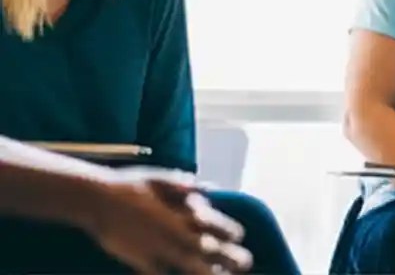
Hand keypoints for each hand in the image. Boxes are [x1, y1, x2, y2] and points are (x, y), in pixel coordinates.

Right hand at [83, 177, 251, 273]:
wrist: (98, 199)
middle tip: (245, 264)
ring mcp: (161, 248)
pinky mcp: (142, 261)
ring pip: (192, 268)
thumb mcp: (163, 179)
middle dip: (231, 259)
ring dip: (209, 274)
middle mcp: (178, 232)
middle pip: (212, 250)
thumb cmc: (131, 185)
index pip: (218, 226)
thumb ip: (187, 186)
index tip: (238, 238)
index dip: (232, 233)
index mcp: (186, 212)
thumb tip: (209, 188)